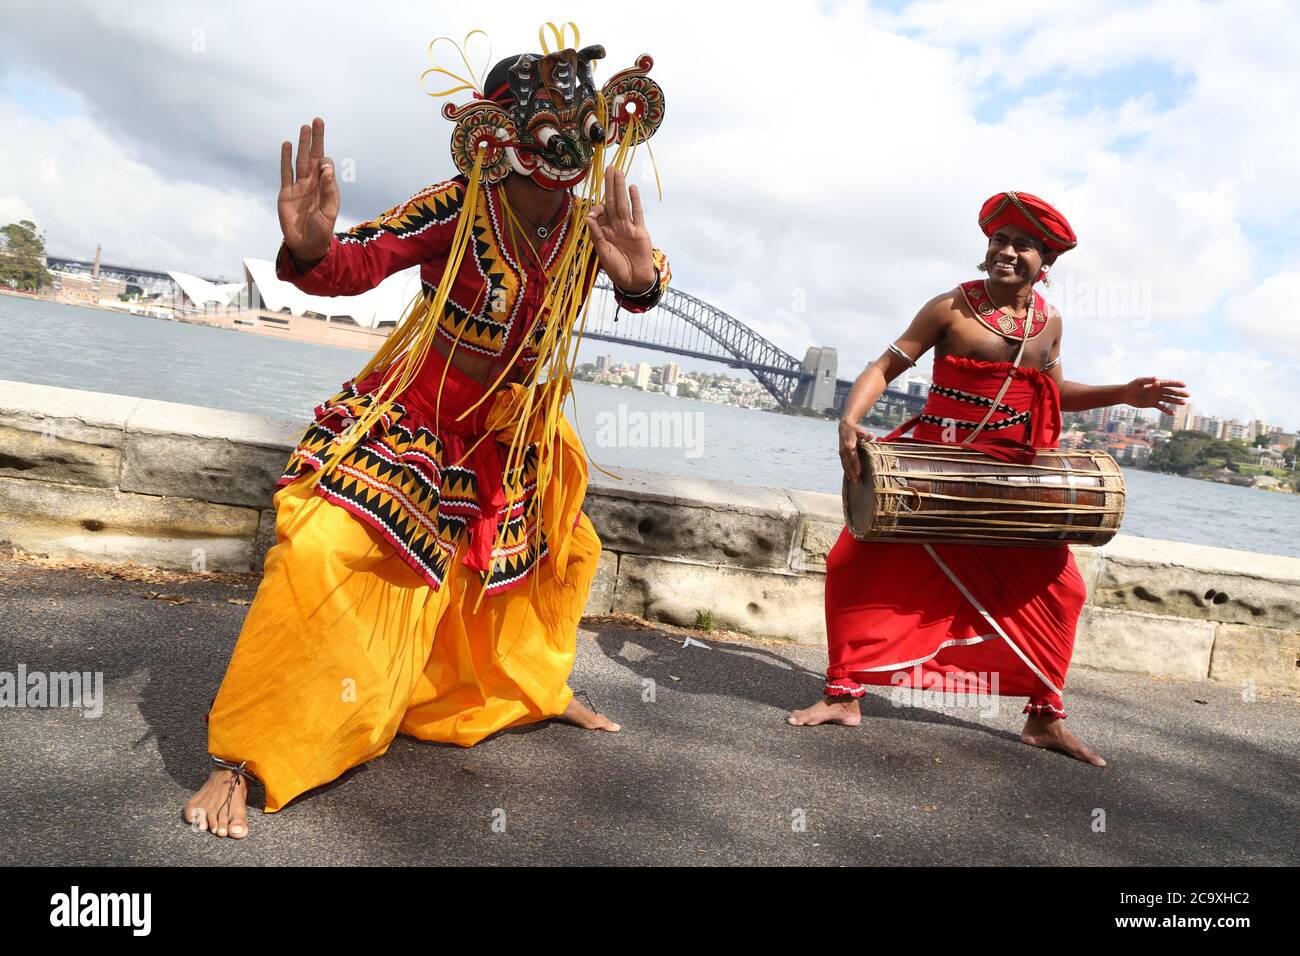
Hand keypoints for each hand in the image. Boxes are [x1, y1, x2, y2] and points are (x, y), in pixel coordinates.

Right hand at [278, 117, 339, 265]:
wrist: (305, 246)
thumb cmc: (321, 231)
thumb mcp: (328, 211)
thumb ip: (328, 190)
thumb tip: (325, 167)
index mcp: (326, 188)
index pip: (326, 167)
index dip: (325, 162)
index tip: (323, 166)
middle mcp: (313, 184)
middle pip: (313, 156)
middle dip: (316, 139)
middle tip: (317, 120)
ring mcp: (299, 187)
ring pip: (300, 161)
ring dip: (302, 144)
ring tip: (304, 127)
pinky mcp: (286, 193)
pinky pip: (286, 172)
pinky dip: (286, 158)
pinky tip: (288, 145)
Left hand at [586, 167, 655, 291]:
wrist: (634, 280)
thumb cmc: (616, 269)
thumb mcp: (602, 252)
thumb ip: (596, 234)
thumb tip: (589, 217)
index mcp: (604, 231)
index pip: (600, 212)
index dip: (597, 207)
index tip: (595, 210)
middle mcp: (616, 226)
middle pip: (612, 201)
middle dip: (610, 185)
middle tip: (609, 168)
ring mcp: (628, 226)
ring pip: (623, 203)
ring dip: (620, 188)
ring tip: (619, 172)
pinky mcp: (640, 230)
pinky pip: (637, 213)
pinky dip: (635, 200)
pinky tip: (632, 188)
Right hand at [839, 420, 875, 482]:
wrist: (844, 426)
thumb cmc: (855, 429)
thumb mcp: (861, 430)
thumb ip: (866, 434)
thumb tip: (871, 436)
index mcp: (849, 445)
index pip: (853, 457)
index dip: (856, 466)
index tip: (859, 473)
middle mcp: (844, 450)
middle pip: (849, 463)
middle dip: (852, 473)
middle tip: (857, 481)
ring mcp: (842, 452)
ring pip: (845, 465)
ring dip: (849, 473)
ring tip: (854, 481)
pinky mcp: (841, 454)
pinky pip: (843, 463)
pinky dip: (846, 470)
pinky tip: (849, 476)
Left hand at [1124, 377, 1188, 415]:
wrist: (1125, 394)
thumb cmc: (1132, 386)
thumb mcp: (1139, 382)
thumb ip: (1148, 380)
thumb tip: (1157, 379)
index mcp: (1156, 384)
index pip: (1168, 383)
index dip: (1176, 383)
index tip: (1184, 384)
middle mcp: (1158, 390)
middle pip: (1171, 391)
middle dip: (1180, 393)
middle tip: (1188, 395)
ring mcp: (1156, 397)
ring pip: (1168, 399)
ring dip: (1176, 401)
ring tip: (1184, 403)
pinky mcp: (1152, 404)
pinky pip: (1161, 407)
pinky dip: (1167, 410)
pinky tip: (1173, 414)